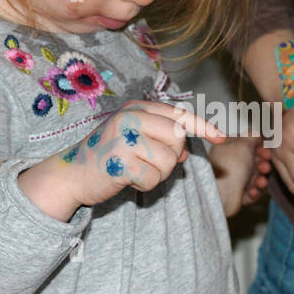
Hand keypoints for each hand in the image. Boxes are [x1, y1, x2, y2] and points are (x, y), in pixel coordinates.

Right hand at [19, 100, 223, 219]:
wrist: (71, 175)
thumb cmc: (107, 157)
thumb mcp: (134, 140)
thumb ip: (161, 139)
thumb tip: (185, 151)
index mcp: (136, 108)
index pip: (179, 115)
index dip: (203, 127)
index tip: (222, 138)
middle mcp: (130, 117)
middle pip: (178, 138)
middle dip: (171, 156)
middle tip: (147, 162)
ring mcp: (124, 138)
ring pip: (169, 161)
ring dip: (158, 173)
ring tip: (135, 171)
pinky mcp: (121, 161)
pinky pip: (154, 178)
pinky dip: (145, 185)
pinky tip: (127, 179)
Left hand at [207, 135, 272, 216]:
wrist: (222, 194)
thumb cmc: (231, 167)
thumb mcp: (244, 143)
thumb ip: (252, 136)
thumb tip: (256, 133)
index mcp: (227, 148)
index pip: (245, 145)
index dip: (258, 146)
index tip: (266, 148)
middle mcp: (229, 164)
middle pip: (252, 162)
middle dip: (262, 164)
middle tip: (265, 166)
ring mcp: (231, 180)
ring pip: (253, 178)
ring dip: (260, 179)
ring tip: (260, 182)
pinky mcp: (235, 195)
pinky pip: (250, 193)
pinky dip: (254, 192)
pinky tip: (252, 191)